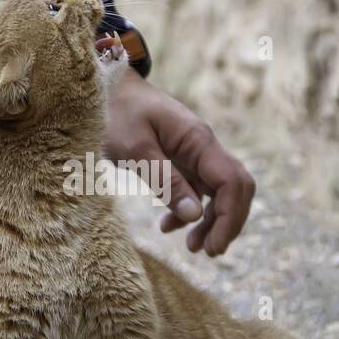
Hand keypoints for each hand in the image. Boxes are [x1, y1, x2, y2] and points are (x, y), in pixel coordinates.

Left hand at [103, 66, 255, 256]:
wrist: (103, 86)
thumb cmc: (115, 112)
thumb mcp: (135, 149)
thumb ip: (165, 181)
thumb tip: (195, 215)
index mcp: (198, 140)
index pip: (233, 183)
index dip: (230, 218)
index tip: (212, 247)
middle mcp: (203, 146)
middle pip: (235, 188)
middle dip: (228, 222)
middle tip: (209, 252)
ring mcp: (194, 152)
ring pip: (218, 191)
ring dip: (211, 221)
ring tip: (194, 247)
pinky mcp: (180, 158)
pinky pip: (197, 188)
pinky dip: (189, 211)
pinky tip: (169, 227)